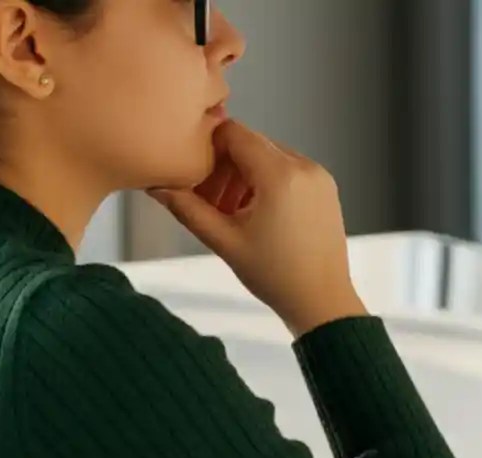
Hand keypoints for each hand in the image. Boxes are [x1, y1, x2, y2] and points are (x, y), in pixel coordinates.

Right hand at [148, 121, 366, 336]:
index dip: (207, 147)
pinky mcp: (326, 188)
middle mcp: (305, 166)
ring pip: (269, 156)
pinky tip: (254, 214)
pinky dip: (267, 182)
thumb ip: (187, 208)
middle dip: (224, 167)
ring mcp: (320, 176)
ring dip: (244, 175)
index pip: (233, 132)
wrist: (322, 301)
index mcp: (281, 175)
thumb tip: (155, 185)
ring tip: (231, 213)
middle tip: (208, 202)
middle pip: (251, 143)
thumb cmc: (276, 276)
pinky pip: (289, 170)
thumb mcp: (224, 241)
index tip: (193, 173)